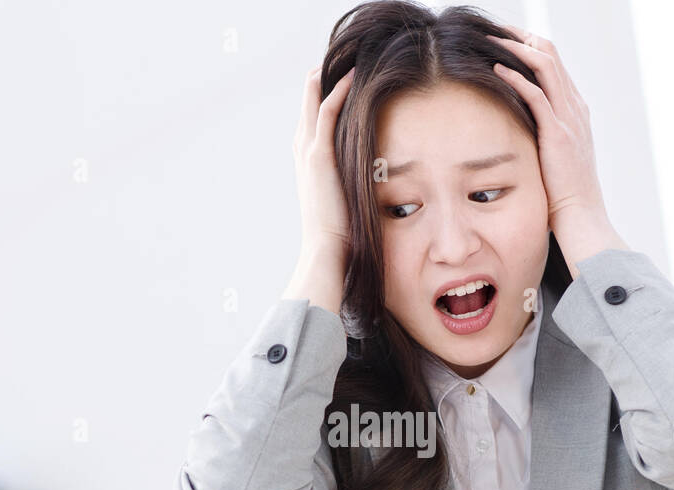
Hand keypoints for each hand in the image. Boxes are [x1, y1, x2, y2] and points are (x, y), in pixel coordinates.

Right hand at [291, 64, 355, 266]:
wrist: (326, 249)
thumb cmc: (339, 235)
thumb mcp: (343, 203)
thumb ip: (350, 186)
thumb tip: (371, 186)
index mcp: (307, 162)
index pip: (312, 119)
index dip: (322, 97)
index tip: (341, 79)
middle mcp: (302, 151)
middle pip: (308, 103)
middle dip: (321, 79)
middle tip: (340, 58)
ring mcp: (308, 151)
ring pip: (314, 100)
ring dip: (328, 76)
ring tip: (344, 57)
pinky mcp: (319, 154)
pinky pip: (328, 111)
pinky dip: (338, 90)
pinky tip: (352, 75)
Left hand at [487, 27, 627, 269]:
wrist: (580, 215)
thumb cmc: (562, 193)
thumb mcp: (553, 156)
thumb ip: (541, 136)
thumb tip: (516, 131)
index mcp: (575, 110)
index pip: (554, 64)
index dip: (530, 47)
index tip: (505, 41)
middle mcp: (575, 107)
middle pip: (551, 54)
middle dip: (522, 37)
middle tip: (494, 31)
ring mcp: (569, 118)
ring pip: (546, 65)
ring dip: (516, 48)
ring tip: (491, 40)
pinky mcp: (558, 133)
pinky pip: (536, 95)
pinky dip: (515, 77)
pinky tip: (496, 69)